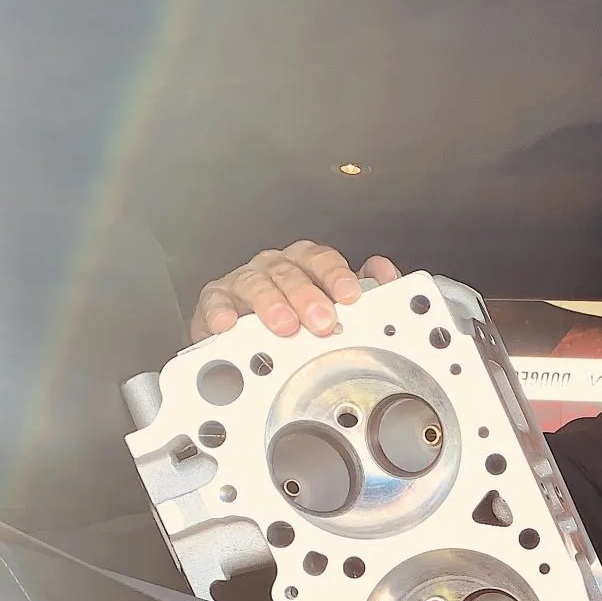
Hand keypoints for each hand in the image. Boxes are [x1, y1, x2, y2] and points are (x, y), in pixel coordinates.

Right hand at [189, 241, 403, 341]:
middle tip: (322, 321)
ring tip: (285, 326)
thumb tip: (385, 273)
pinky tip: (230, 325)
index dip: (336, 275)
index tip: (349, 294)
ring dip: (272, 304)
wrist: (246, 340)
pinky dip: (221, 312)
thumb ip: (364, 288)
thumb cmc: (295, 317)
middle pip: (291, 273)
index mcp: (305, 265)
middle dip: (308, 296)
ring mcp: (244, 283)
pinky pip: (215, 302)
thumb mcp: (332, 303)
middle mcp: (275, 268)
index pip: (322, 260)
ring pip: (257, 284)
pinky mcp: (215, 301)